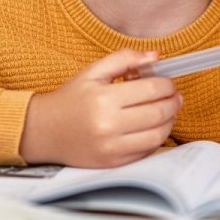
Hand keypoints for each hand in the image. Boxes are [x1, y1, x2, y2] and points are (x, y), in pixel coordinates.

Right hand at [19, 49, 179, 167]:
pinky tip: (154, 127)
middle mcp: (108, 125)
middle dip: (173, 102)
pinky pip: (146, 152)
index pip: (152, 90)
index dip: (167, 85)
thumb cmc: (71, 98)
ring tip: (168, 111)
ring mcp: (111, 148)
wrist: (44, 131)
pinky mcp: (113, 163)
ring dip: (170, 121)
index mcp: (104, 99)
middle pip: (158, 113)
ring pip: (157, 135)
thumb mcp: (93, 71)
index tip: (168, 83)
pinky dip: (157, 139)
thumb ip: (124, 59)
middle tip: (174, 96)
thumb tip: (155, 56)